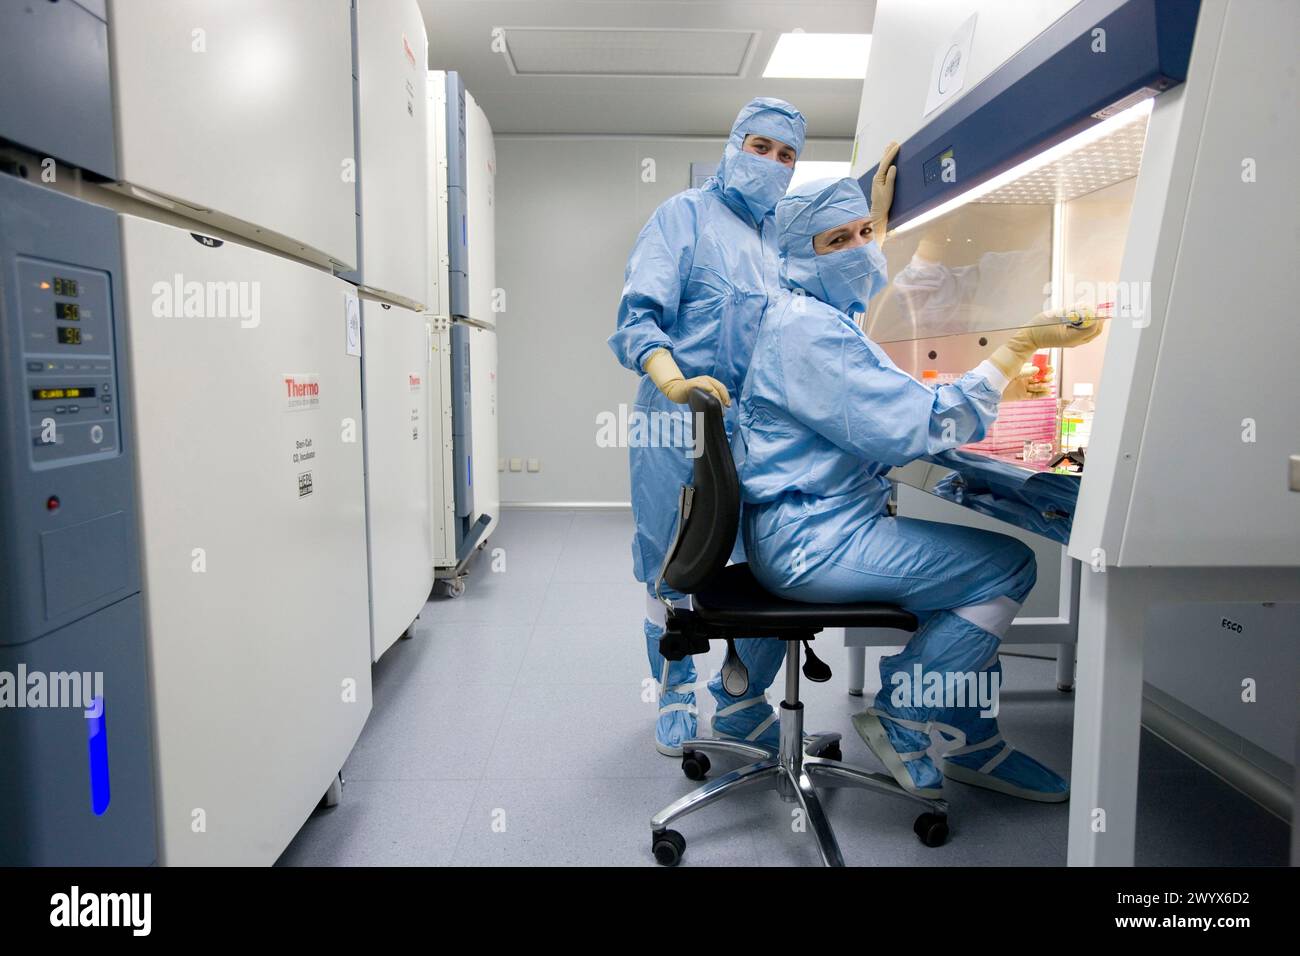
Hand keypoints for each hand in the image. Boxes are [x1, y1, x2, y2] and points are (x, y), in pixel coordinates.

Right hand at [661, 375, 730, 407]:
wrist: (675, 389)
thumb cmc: (690, 394)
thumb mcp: (702, 394)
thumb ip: (710, 398)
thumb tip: (720, 410)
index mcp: (710, 381)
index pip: (721, 387)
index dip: (726, 396)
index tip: (728, 406)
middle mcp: (705, 379)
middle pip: (718, 389)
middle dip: (722, 401)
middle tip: (722, 412)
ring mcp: (697, 381)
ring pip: (711, 389)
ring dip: (716, 399)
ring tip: (717, 410)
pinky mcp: (690, 384)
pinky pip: (699, 384)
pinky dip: (705, 387)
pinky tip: (710, 390)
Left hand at [870, 141, 899, 242]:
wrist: (878, 211)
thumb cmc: (883, 203)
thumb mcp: (888, 191)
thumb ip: (890, 178)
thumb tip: (892, 167)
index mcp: (879, 178)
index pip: (886, 163)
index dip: (891, 154)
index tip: (897, 146)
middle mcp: (877, 176)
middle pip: (883, 161)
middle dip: (888, 151)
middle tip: (894, 142)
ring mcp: (878, 179)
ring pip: (883, 163)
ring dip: (887, 155)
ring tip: (890, 146)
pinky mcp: (880, 181)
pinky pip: (883, 168)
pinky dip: (886, 161)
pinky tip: (888, 160)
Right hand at [989, 308, 1103, 377]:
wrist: (1029, 339)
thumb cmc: (1039, 328)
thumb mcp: (1055, 316)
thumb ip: (1073, 311)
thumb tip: (1087, 306)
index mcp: (1072, 338)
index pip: (1093, 327)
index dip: (1094, 315)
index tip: (1090, 306)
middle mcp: (1076, 341)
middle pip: (1096, 330)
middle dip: (1096, 317)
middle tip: (1090, 306)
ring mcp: (1075, 340)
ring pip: (1092, 330)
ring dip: (1090, 319)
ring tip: (1081, 309)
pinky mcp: (1072, 338)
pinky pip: (1084, 330)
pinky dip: (1084, 321)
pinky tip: (1076, 314)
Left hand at [1002, 363, 1054, 401]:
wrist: (992, 389)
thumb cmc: (1002, 377)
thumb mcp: (1015, 372)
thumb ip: (1026, 372)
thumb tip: (1038, 369)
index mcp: (1023, 371)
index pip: (1036, 369)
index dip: (1044, 369)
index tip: (1051, 368)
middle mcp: (1024, 379)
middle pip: (1038, 378)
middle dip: (1045, 378)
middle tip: (1051, 377)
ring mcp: (1023, 387)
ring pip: (1036, 387)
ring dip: (1043, 386)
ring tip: (1049, 385)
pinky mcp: (1022, 395)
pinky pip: (1033, 395)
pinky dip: (1041, 394)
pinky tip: (1048, 393)